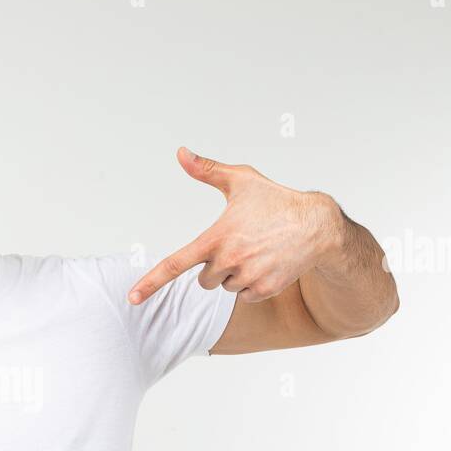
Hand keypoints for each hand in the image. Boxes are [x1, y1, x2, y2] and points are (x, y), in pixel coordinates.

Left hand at [129, 149, 346, 304]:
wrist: (318, 225)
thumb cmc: (276, 200)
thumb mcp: (242, 180)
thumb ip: (207, 170)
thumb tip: (180, 153)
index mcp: (216, 237)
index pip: (175, 264)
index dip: (151, 282)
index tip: (132, 297)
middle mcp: (229, 260)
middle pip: (204, 280)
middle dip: (215, 267)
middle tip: (238, 246)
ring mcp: (248, 277)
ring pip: (225, 287)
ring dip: (235, 275)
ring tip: (257, 252)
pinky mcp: (265, 290)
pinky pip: (244, 296)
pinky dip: (252, 285)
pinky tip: (268, 264)